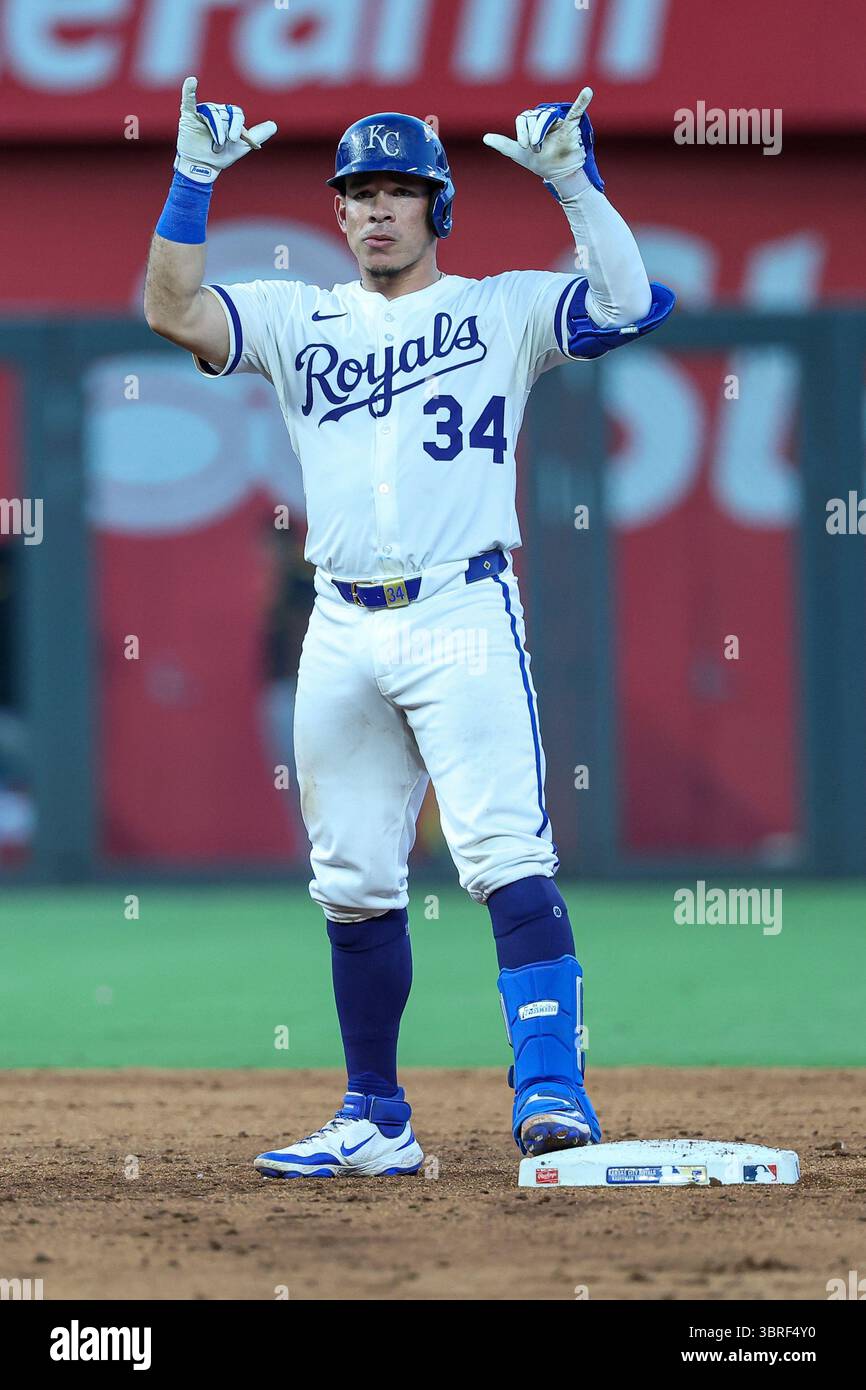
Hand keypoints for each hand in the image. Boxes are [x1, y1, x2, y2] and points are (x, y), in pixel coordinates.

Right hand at [174, 76, 276, 183]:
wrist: (204, 167)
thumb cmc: (222, 156)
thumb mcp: (242, 146)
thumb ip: (258, 134)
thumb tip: (274, 125)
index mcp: (228, 116)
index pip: (236, 113)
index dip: (237, 125)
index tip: (234, 139)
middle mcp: (215, 111)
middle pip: (223, 113)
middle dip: (225, 129)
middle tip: (223, 143)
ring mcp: (201, 113)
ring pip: (210, 113)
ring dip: (215, 129)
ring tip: (215, 144)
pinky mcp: (188, 116)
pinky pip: (188, 101)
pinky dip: (189, 90)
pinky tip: (192, 81)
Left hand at [483, 88, 601, 191]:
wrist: (557, 174)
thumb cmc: (539, 162)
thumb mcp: (518, 153)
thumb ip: (503, 144)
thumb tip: (485, 137)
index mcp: (534, 121)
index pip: (524, 118)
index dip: (522, 131)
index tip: (524, 146)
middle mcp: (546, 118)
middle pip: (534, 116)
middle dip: (532, 134)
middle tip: (535, 148)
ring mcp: (559, 121)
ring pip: (547, 116)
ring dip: (542, 131)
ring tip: (541, 146)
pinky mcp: (571, 127)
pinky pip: (576, 111)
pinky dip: (582, 101)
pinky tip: (588, 92)